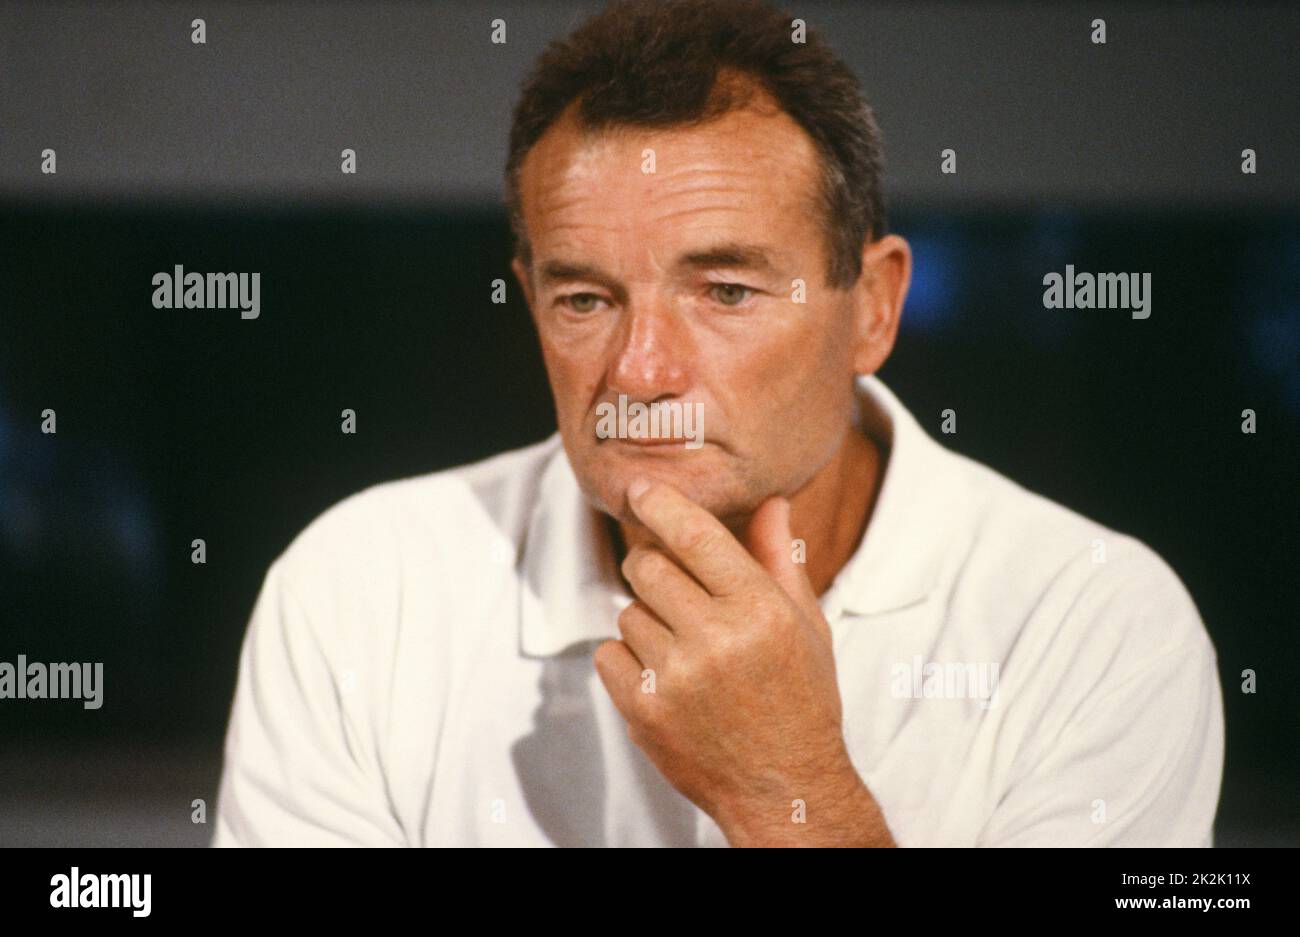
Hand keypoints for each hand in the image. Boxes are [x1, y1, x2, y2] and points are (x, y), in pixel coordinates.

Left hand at [593, 478, 893, 845]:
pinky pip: (609, 653)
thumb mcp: (806, 625)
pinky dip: (628, 658)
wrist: (784, 787)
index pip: (695, 535)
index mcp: (761, 611)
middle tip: (675, 589)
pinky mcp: (644, 711)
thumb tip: (770, 501)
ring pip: (628, 612)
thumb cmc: (800, 700)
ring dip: (647, 621)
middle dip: (653, 566)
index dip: (661, 503)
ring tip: (686, 650)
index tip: (640, 488)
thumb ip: (778, 559)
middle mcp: (717, 640)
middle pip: (648, 566)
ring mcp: (676, 678)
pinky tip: (665, 677)